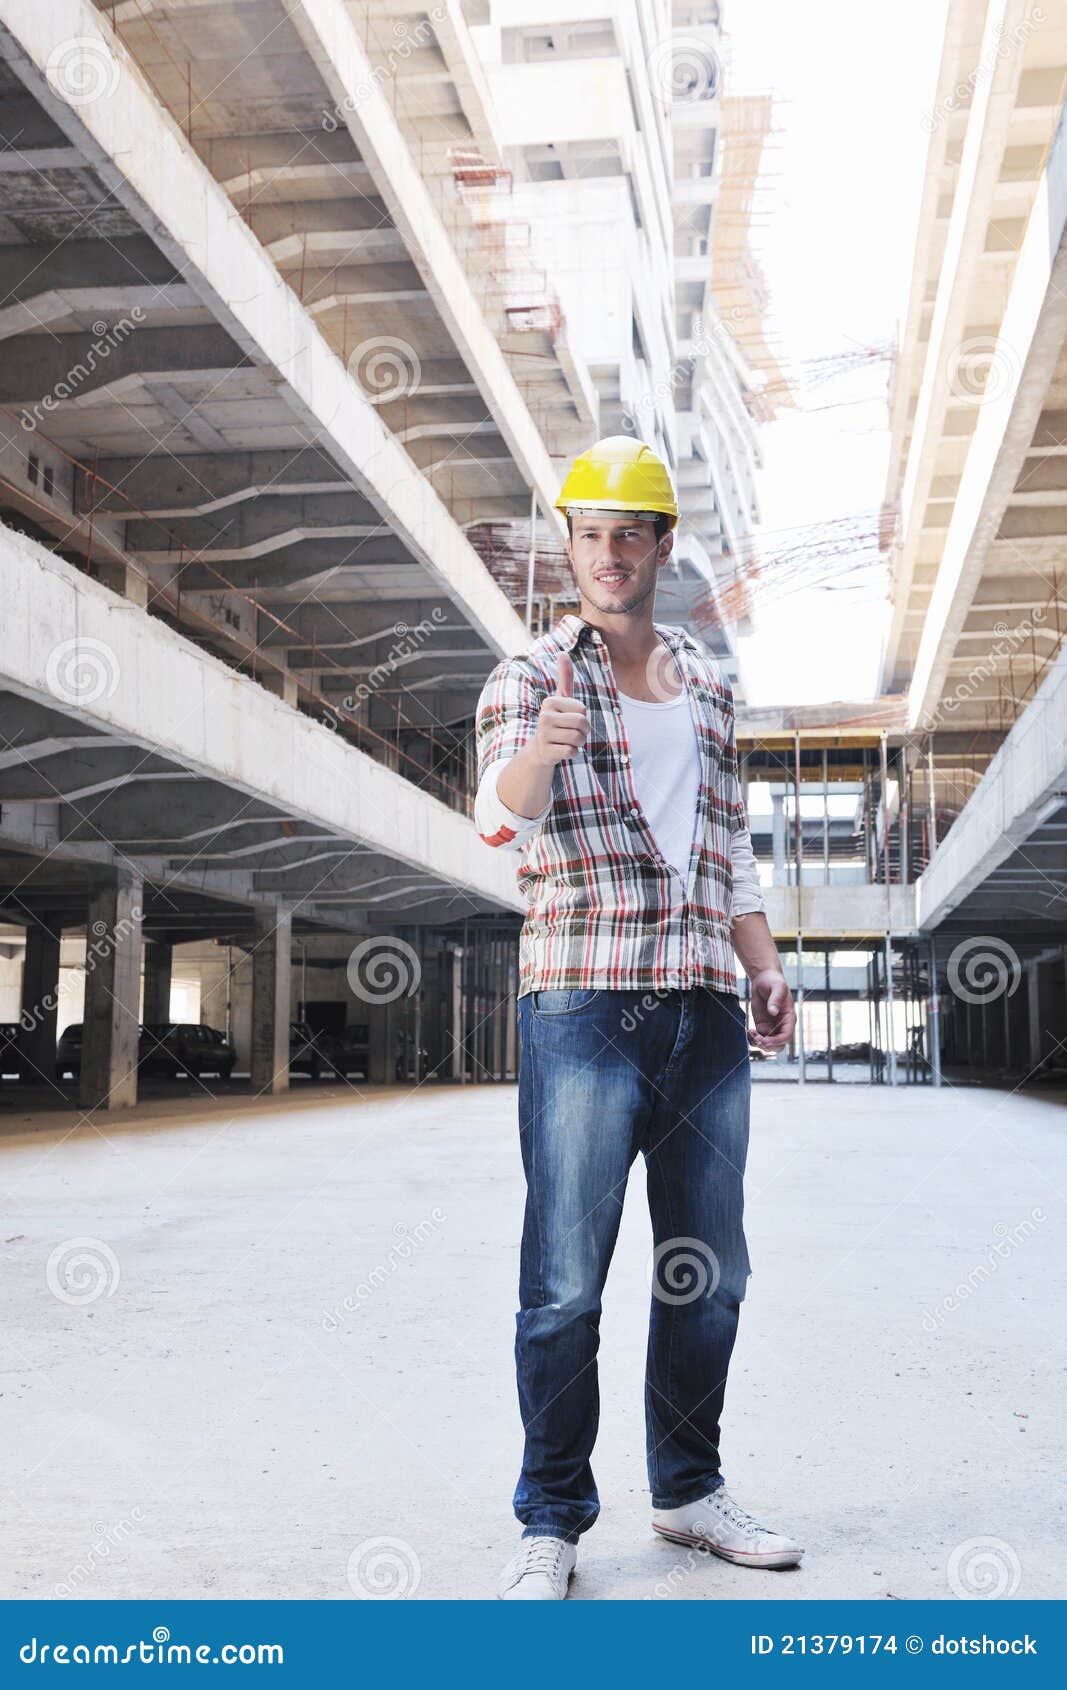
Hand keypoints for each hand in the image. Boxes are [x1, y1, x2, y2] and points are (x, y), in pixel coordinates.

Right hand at [531, 651, 589, 767]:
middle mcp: (544, 717)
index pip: (583, 709)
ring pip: (578, 739)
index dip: (583, 716)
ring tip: (567, 740)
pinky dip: (572, 753)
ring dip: (578, 742)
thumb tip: (562, 652)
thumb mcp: (560, 698)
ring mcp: (544, 735)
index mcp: (550, 702)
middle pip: (582, 723)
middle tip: (571, 731)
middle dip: (583, 731)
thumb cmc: (556, 720)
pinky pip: (572, 752)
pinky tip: (562, 750)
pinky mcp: (546, 751)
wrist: (540, 749)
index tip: (570, 718)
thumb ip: (564, 676)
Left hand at [747, 968, 795, 1052]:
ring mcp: (772, 1027)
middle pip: (779, 1045)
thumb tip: (773, 1012)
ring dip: (759, 1044)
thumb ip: (776, 998)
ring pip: (769, 1045)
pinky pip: (759, 1039)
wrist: (763, 979)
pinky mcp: (762, 1026)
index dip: (776, 1041)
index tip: (765, 1039)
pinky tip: (748, 1031)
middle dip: (767, 1045)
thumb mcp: (777, 987)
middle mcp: (782, 1025)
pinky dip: (753, 1040)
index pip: (786, 1036)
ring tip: (750, 1032)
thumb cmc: (773, 981)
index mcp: (789, 1018)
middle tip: (756, 1037)